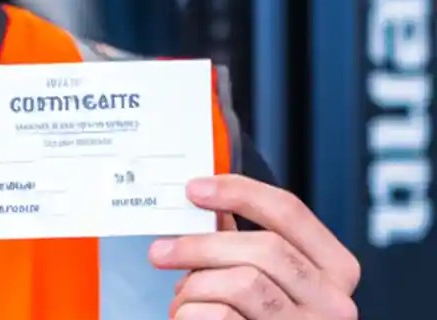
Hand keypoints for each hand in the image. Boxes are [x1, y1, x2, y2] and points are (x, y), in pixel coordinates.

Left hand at [148, 174, 360, 318]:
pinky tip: (190, 316)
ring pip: (244, 284)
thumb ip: (242, 242)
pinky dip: (192, 312)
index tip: (195, 189)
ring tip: (184, 298)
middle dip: (202, 246)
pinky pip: (222, 316)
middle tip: (161, 251)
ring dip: (197, 287)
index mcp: (334, 270)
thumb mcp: (263, 278)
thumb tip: (207, 202)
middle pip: (265, 248)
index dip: (239, 192)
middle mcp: (333, 303)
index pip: (290, 212)